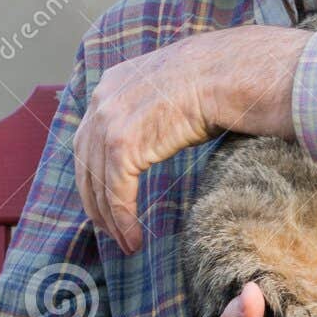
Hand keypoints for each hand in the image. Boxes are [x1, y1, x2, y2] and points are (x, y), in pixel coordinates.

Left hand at [74, 25, 310, 253]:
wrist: (231, 73)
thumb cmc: (219, 80)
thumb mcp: (174, 87)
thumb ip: (155, 106)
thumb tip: (163, 128)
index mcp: (114, 81)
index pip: (91, 135)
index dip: (95, 171)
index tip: (106, 197)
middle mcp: (103, 98)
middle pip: (85, 160)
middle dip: (96, 199)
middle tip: (109, 229)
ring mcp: (109, 120)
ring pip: (99, 182)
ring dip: (110, 219)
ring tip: (125, 242)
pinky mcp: (123, 144)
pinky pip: (116, 192)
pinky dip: (122, 220)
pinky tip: (133, 239)